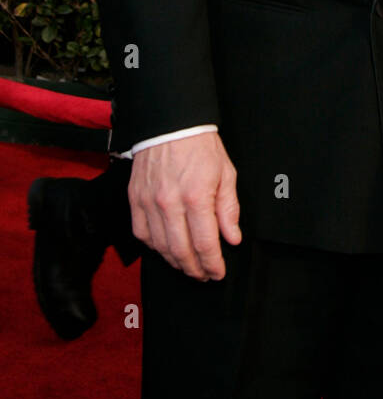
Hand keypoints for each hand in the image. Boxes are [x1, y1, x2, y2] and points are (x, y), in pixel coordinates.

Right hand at [128, 131, 241, 280]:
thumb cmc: (200, 146)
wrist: (171, 123)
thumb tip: (232, 237)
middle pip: (181, 252)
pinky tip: (166, 248)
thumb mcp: (226, 173)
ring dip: (175, 262)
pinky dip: (154, 247)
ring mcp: (149, 203)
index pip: (205, 244)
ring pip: (160, 247)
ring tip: (188, 265)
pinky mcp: (135, 199)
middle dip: (195, 270)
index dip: (213, 264)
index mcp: (196, 197)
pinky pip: (142, 234)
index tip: (218, 272)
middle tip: (204, 275)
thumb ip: (228, 209)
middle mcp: (170, 204)